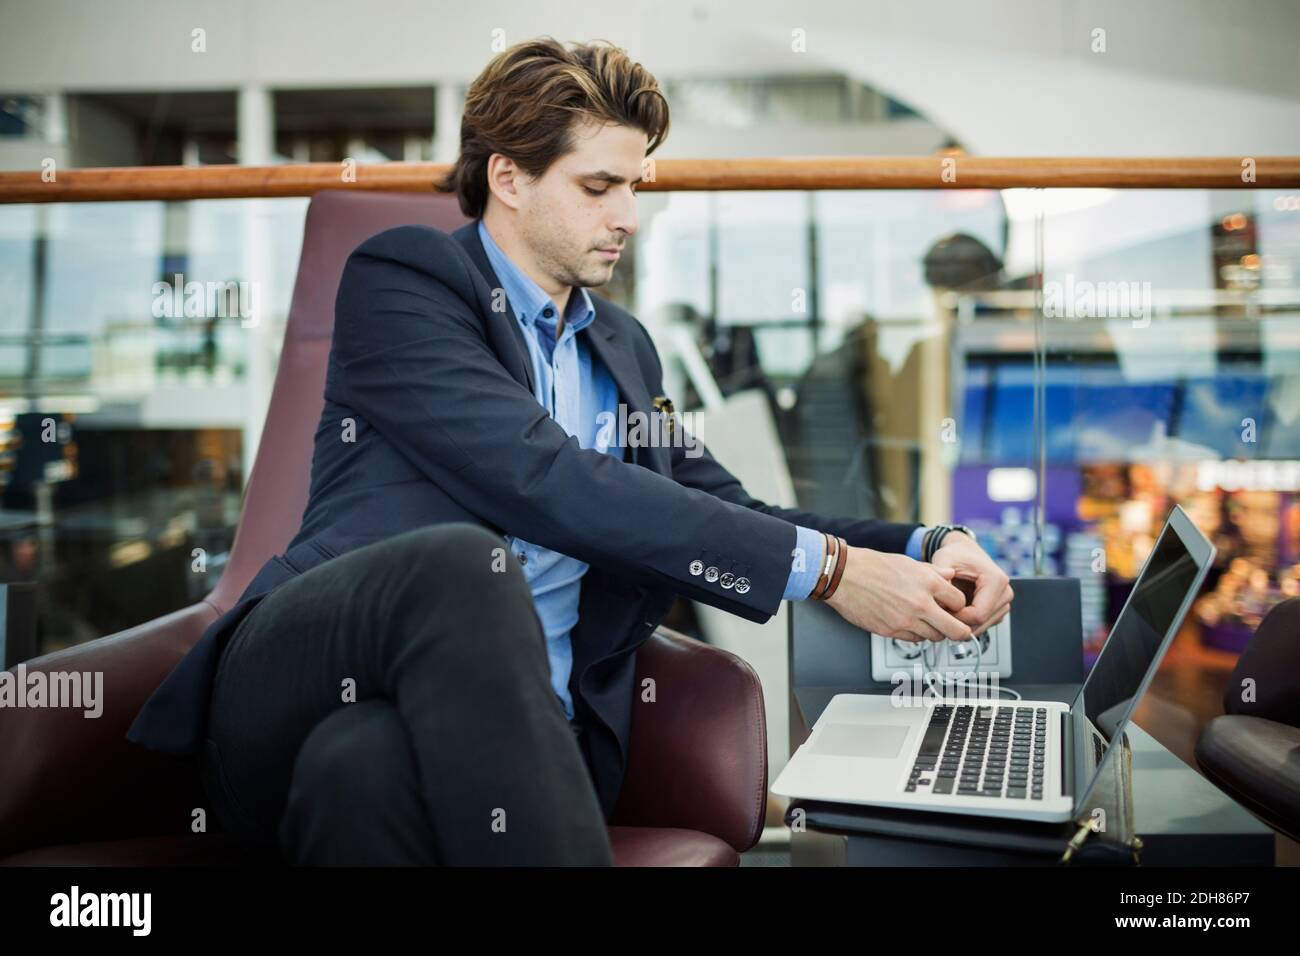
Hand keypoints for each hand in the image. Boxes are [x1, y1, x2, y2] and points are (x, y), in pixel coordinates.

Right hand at [825, 546, 973, 642]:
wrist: (844, 576)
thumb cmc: (872, 566)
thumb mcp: (908, 562)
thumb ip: (933, 572)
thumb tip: (950, 576)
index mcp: (928, 583)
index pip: (960, 603)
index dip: (959, 605)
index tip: (954, 606)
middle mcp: (920, 604)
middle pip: (955, 630)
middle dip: (959, 630)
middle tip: (956, 627)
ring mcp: (906, 620)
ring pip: (935, 637)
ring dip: (935, 631)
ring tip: (927, 621)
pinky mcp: (891, 631)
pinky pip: (914, 640)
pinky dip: (916, 634)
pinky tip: (909, 623)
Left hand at [928, 531, 1012, 634]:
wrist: (964, 551)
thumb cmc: (955, 555)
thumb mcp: (943, 561)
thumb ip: (941, 580)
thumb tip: (940, 603)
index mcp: (996, 580)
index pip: (978, 615)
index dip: (956, 618)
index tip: (940, 611)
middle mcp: (1005, 592)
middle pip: (981, 623)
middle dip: (959, 622)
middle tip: (940, 614)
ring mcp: (1004, 602)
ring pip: (982, 627)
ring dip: (963, 624)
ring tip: (946, 611)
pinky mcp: (999, 609)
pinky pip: (983, 625)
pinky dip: (967, 622)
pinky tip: (955, 611)